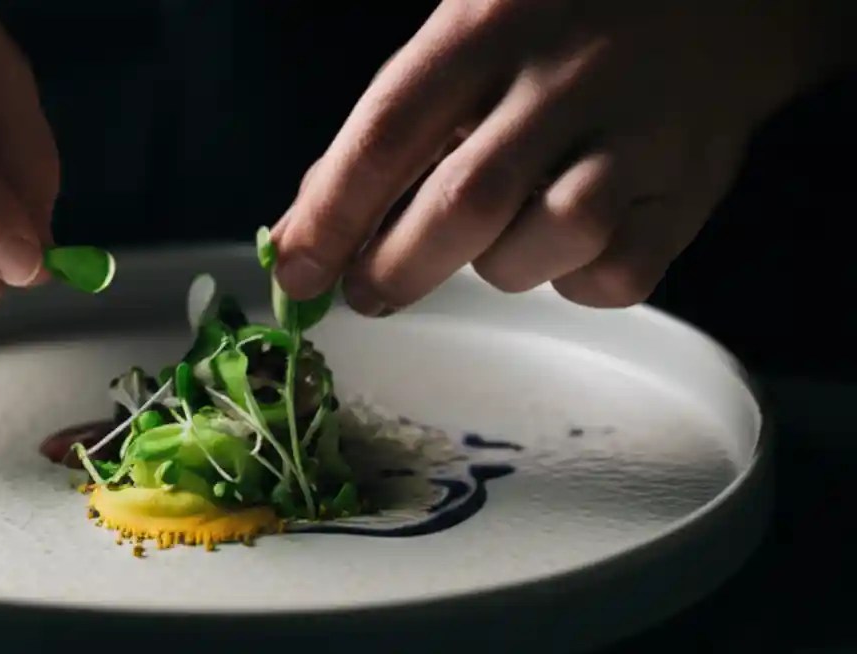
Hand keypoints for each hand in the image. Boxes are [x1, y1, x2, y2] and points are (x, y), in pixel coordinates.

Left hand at [274, 0, 837, 313]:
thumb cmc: (555, 28)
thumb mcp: (464, 42)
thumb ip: (389, 131)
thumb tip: (303, 231)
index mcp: (487, 24)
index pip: (387, 134)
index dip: (331, 215)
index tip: (296, 273)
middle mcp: (565, 73)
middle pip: (464, 202)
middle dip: (397, 268)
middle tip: (369, 292)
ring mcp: (638, 130)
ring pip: (546, 241)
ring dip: (499, 268)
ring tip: (490, 246)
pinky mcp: (693, 184)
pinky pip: (618, 275)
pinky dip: (575, 283)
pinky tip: (564, 252)